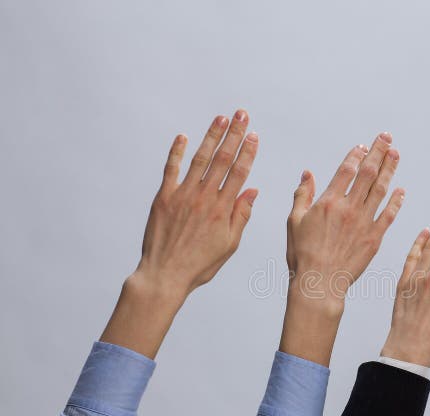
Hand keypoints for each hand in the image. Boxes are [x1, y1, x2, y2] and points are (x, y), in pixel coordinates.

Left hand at [100, 110, 258, 357]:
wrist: (165, 274)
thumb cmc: (199, 264)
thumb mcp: (229, 244)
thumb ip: (241, 215)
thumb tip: (251, 190)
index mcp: (222, 210)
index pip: (238, 173)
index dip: (248, 152)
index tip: (254, 135)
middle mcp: (204, 198)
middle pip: (222, 160)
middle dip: (234, 135)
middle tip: (242, 115)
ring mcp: (182, 196)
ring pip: (199, 159)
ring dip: (211, 137)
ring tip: (221, 119)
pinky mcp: (164, 198)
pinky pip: (171, 169)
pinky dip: (177, 152)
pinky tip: (184, 137)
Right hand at [280, 133, 404, 365]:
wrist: (320, 283)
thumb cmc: (303, 255)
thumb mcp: (294, 222)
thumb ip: (303, 195)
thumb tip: (308, 174)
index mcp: (328, 202)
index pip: (346, 170)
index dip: (356, 155)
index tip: (364, 146)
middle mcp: (348, 208)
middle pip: (367, 173)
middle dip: (378, 152)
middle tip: (386, 138)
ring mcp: (364, 223)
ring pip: (381, 190)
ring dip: (389, 169)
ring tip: (396, 153)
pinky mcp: (374, 238)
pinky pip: (389, 215)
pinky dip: (396, 201)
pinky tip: (401, 190)